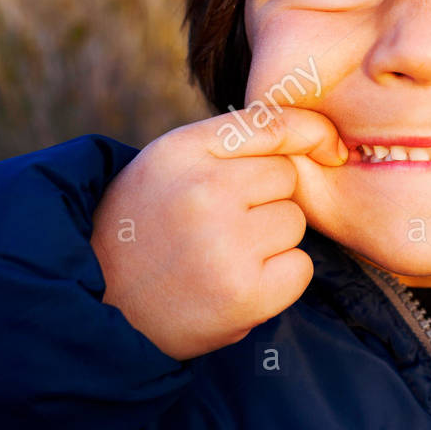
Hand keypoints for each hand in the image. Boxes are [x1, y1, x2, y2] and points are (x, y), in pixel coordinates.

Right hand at [91, 106, 346, 359]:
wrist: (99, 305)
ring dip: (272, 241)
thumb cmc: (148, 225)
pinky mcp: (244, 293)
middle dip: (268, 199)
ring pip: (294, 222)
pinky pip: (300, 268)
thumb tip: (326, 138)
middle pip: (287, 177)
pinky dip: (279, 279)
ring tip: (223, 256)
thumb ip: (234, 141)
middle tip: (222, 225)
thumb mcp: (171, 164)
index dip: (312, 132)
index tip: (331, 146)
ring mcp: (225, 244)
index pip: (271, 124)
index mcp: (181, 151)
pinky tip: (239, 284)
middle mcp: (203, 191)